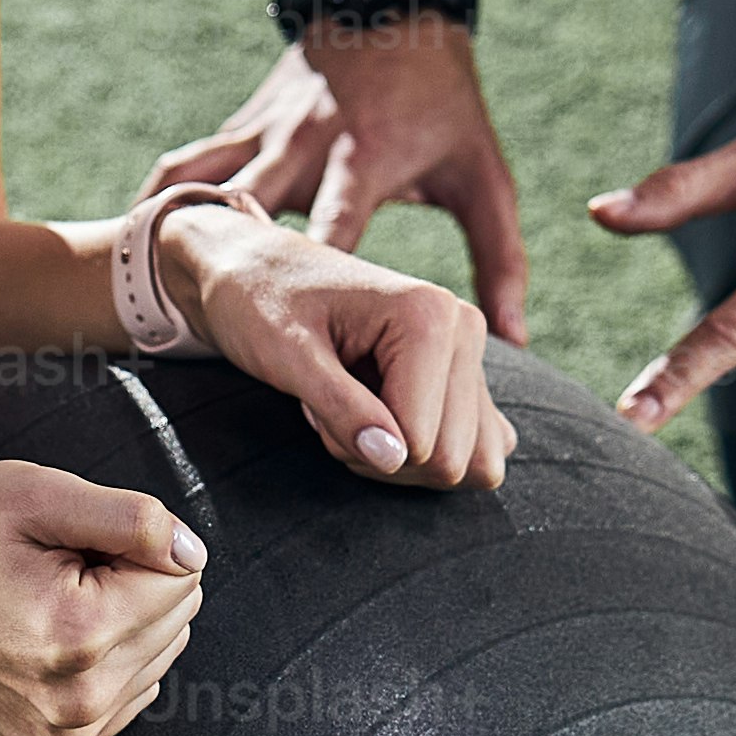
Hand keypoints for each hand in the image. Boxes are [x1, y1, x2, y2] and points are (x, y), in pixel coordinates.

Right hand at [0, 460, 208, 735]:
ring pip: (161, 653)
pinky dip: (107, 658)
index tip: (76, 545)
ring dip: (121, 620)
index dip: (134, 545)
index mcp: (79, 634)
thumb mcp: (43, 495)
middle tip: (61, 569)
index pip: (184, 577)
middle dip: (131, 582)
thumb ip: (135, 521)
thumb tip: (192, 553)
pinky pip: (133, 689)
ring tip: (52, 601)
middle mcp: (78, 698)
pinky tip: (55, 638)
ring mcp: (67, 732)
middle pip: (178, 618)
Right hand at [148, 14, 533, 341]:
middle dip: (225, 257)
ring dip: (171, 227)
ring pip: (202, 180)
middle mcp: (306, 145)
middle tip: (190, 314)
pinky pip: (185, 165)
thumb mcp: (481, 177)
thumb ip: (501, 258)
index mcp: (364, 160)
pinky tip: (129, 242)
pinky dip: (155, 199)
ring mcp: (266, 131)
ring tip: (137, 282)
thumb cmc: (443, 108)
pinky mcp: (242, 124)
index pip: (335, 229)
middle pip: (253, 207)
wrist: (394, 9)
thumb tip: (516, 339)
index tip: (289, 338)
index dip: (312, 277)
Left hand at [161, 203, 510, 492]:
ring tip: (354, 408)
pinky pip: (477, 451)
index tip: (317, 400)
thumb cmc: (263, 303)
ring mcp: (470, 356)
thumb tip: (394, 459)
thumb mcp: (287, 356)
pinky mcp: (467, 379)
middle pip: (449, 458)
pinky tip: (383, 417)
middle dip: (381, 454)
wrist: (258, 273)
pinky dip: (425, 454)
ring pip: (465, 462)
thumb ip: (339, 407)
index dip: (358, 444)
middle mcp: (464, 330)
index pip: (422, 441)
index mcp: (430, 315)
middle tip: (331, 404)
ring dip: (401, 459)